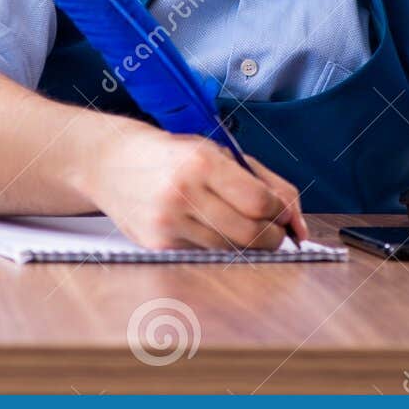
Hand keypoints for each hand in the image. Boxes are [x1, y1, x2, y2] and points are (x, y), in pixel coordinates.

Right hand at [81, 121, 307, 249]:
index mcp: (200, 161)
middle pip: (249, 235)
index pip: (259, 201)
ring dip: (246, 245)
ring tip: (237, 224)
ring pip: (230, 251)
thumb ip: (264, 182)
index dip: (281, 212)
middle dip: (272, 237)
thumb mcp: (217, 152)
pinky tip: (206, 227)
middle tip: (272, 230)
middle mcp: (182, 192)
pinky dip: (217, 248)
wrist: (110, 162)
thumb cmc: (170, 155)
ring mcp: (167, 222)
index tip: (282, 212)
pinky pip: (204, 256)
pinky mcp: (157, 244)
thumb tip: (298, 221)